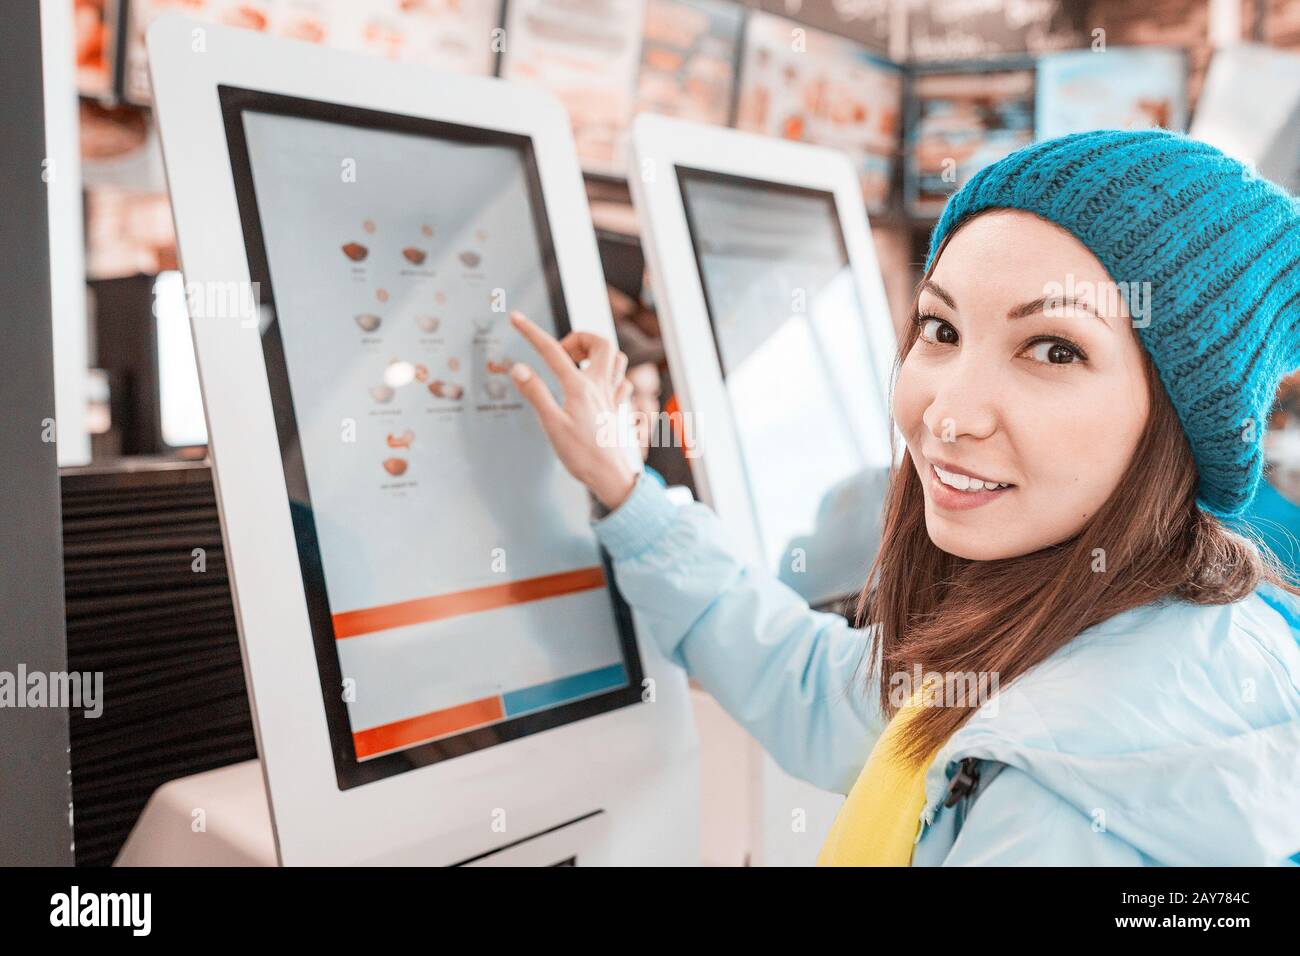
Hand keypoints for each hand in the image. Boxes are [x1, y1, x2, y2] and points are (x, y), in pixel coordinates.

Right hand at [508, 311, 638, 510]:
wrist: (612, 477)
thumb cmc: (583, 456)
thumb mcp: (552, 425)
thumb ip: (535, 393)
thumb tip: (518, 368)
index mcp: (580, 387)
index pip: (552, 350)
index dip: (531, 332)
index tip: (516, 318)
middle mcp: (600, 386)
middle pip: (601, 342)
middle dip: (579, 337)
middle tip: (561, 353)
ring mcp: (612, 396)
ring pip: (616, 358)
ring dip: (597, 353)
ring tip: (577, 365)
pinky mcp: (618, 409)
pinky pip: (621, 381)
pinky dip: (610, 375)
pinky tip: (596, 386)